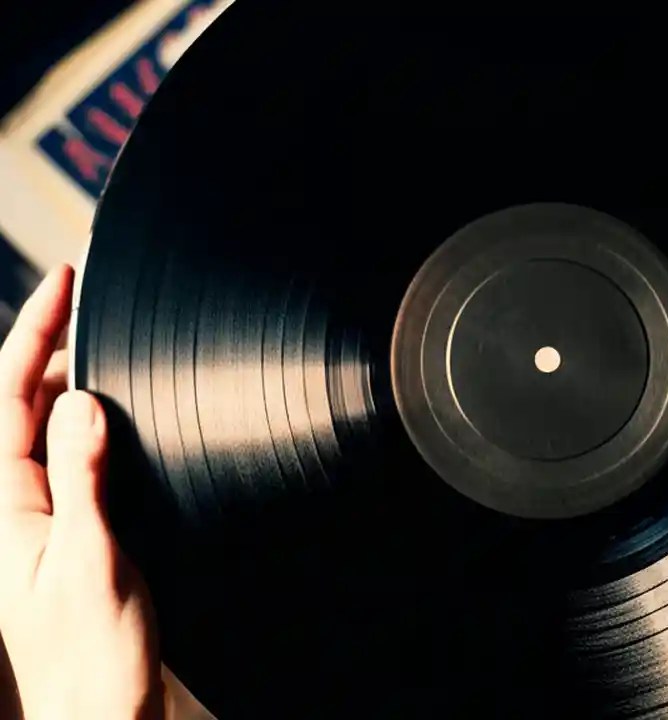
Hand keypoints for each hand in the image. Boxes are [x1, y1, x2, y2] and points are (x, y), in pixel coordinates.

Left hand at [0, 266, 161, 719]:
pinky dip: (80, 420)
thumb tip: (79, 399)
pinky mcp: (58, 535)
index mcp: (2, 509)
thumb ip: (81, 478)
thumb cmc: (94, 655)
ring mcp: (30, 521)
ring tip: (96, 337)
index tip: (64, 279)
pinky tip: (104, 412)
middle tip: (85, 293)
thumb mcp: (94, 560)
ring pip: (37, 428)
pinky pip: (61, 458)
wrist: (100, 716)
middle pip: (15, 403)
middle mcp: (8, 508)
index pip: (7, 398)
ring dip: (62, 378)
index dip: (34, 331)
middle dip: (45, 341)